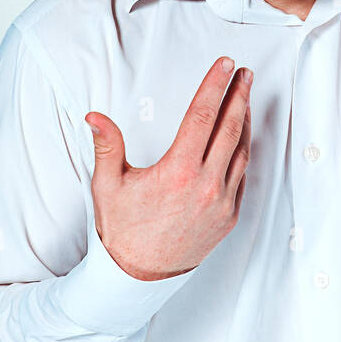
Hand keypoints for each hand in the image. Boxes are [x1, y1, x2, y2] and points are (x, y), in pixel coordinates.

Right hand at [84, 57, 252, 279]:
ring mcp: (222, 202)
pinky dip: (244, 151)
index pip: (202, 115)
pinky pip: (242, 175)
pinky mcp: (229, 216)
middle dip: (239, 95)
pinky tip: (241, 137)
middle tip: (244, 73)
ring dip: (245, 120)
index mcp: (177, 171)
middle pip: (229, 127)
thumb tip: (94, 117)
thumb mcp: (108, 185)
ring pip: (242, 150)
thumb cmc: (123, 230)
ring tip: (245, 98)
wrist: (139, 275)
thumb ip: (106, 146)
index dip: (215, 86)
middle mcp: (205, 185)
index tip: (224, 66)